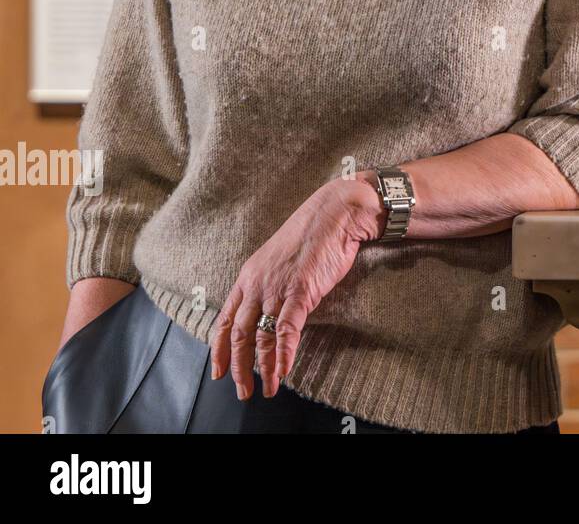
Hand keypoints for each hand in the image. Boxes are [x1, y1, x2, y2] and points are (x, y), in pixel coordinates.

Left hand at [208, 178, 380, 400]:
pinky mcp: (301, 290)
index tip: (218, 371)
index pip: (225, 319)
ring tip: (266, 388)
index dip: (219, 349)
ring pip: (261, 336)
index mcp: (249, 276)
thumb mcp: (281, 260)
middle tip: (242, 390)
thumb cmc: (314, 234)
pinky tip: (284, 370)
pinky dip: (284, 353)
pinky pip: (287, 329)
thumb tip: (271, 308)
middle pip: (238, 333)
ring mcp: (278, 287)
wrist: (336, 213)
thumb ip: (271, 283)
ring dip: (262, 367)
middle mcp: (258, 284)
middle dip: (238, 367)